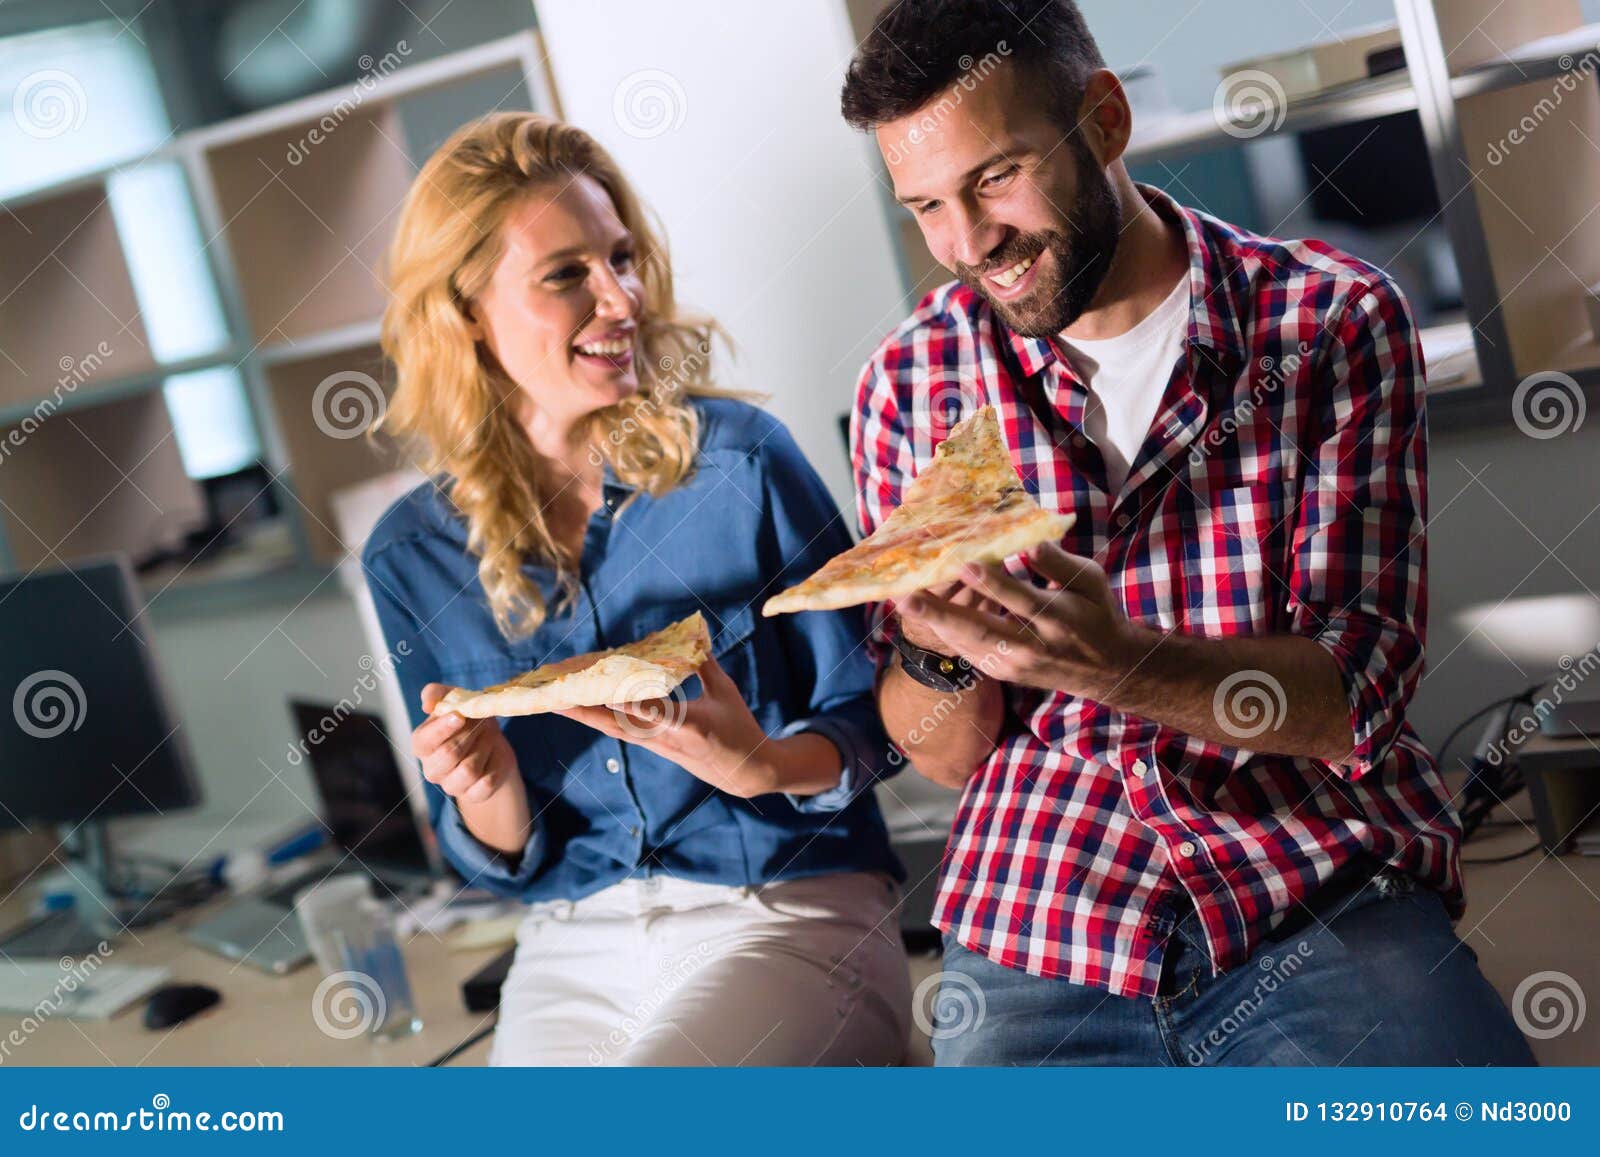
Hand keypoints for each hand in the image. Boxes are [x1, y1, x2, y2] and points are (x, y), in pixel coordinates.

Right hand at [413, 684, 526, 805]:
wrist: (492, 742)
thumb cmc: (467, 719)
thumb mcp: (454, 699)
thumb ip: (436, 694)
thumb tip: (427, 704)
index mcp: (422, 745)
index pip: (424, 741)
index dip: (442, 729)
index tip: (460, 716)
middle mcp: (432, 769)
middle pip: (448, 754)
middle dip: (470, 734)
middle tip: (482, 722)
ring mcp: (451, 785)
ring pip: (468, 770)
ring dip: (484, 748)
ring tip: (489, 736)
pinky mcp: (473, 795)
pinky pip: (485, 785)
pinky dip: (495, 767)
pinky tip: (494, 756)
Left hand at [556, 656, 788, 798]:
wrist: (745, 772)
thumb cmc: (739, 728)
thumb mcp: (726, 693)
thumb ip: (705, 664)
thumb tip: (695, 632)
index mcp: (687, 724)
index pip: (648, 709)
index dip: (621, 698)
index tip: (596, 687)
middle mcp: (665, 738)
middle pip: (617, 724)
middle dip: (584, 711)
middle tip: (553, 698)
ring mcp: (657, 746)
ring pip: (614, 730)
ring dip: (585, 715)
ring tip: (557, 700)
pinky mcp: (654, 748)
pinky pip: (622, 731)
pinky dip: (602, 717)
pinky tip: (585, 706)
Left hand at [900, 543, 1142, 698]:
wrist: (1106, 669)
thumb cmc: (1095, 613)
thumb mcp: (1090, 580)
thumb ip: (1057, 562)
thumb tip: (1029, 542)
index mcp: (1059, 619)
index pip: (1020, 599)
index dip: (992, 584)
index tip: (964, 565)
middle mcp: (1034, 646)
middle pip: (982, 630)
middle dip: (941, 614)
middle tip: (906, 598)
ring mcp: (1016, 664)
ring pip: (968, 644)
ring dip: (934, 623)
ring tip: (903, 603)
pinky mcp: (1003, 673)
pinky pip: (968, 652)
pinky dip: (945, 632)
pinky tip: (924, 615)